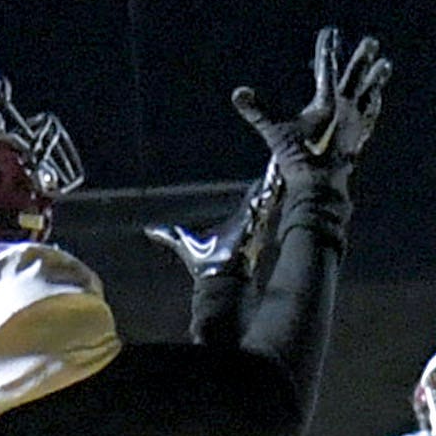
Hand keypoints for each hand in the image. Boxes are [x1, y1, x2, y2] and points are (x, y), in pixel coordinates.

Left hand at [144, 163, 282, 280]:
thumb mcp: (183, 242)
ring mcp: (256, 219)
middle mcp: (250, 216)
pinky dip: (276, 187)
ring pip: (271, 194)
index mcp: (239, 218)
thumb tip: (150, 230)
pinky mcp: (257, 222)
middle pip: (266, 192)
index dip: (263, 184)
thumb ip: (169, 235)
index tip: (272, 169)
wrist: (218, 277)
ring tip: (285, 160)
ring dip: (277, 179)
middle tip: (284, 158)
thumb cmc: (206, 264)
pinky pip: (270, 202)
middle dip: (275, 178)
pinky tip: (282, 172)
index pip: (255, 196)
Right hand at [231, 27, 391, 190]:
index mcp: (329, 102)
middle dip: (362, 58)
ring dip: (376, 80)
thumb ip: (258, 112)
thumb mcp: (276, 132)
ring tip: (385, 65)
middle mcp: (347, 110)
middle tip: (372, 41)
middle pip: (357, 77)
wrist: (321, 187)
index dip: (327, 49)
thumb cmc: (300, 159)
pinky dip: (372, 106)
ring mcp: (355, 125)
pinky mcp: (357, 140)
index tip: (330, 30)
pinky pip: (369, 118)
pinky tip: (375, 102)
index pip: (327, 68)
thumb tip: (238, 93)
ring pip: (369, 95)